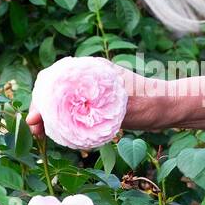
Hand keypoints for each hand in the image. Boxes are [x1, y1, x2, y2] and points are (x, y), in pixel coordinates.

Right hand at [26, 61, 158, 138]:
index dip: (41, 99)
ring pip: (62, 101)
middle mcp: (90, 77)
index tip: (34, 118)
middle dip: (41, 109)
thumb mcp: (125, 108)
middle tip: (34, 131)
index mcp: (94, 70)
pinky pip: (73, 110)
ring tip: (41, 134)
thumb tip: (75, 114)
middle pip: (55, 91)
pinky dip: (63, 120)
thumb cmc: (151, 103)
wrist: (169, 107)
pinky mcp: (98, 103)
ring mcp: (93, 90)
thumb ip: (101, 109)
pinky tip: (58, 133)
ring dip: (50, 116)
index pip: (55, 80)